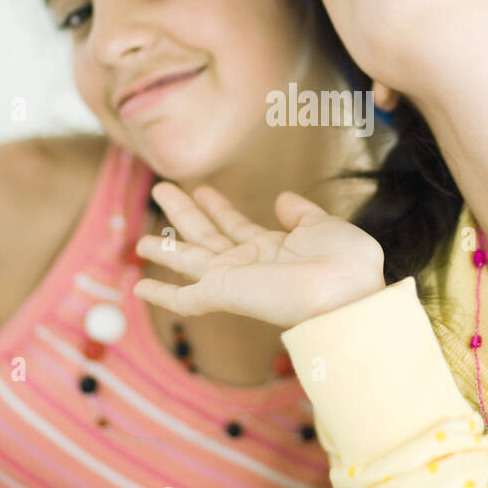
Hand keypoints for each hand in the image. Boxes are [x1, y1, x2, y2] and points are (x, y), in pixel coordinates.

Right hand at [132, 183, 385, 328]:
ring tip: (140, 239)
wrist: (347, 292)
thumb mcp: (323, 226)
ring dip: (165, 248)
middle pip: (206, 235)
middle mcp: (248, 264)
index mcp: (272, 249)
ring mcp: (233, 279)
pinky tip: (140, 287)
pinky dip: (161, 295)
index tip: (202, 189)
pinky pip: (185, 299)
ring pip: (189, 260)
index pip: (235, 226)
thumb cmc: (345, 262)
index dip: (217, 206)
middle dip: (184, 212)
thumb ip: (301, 214)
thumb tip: (281, 199)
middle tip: (161, 189)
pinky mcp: (223, 293)